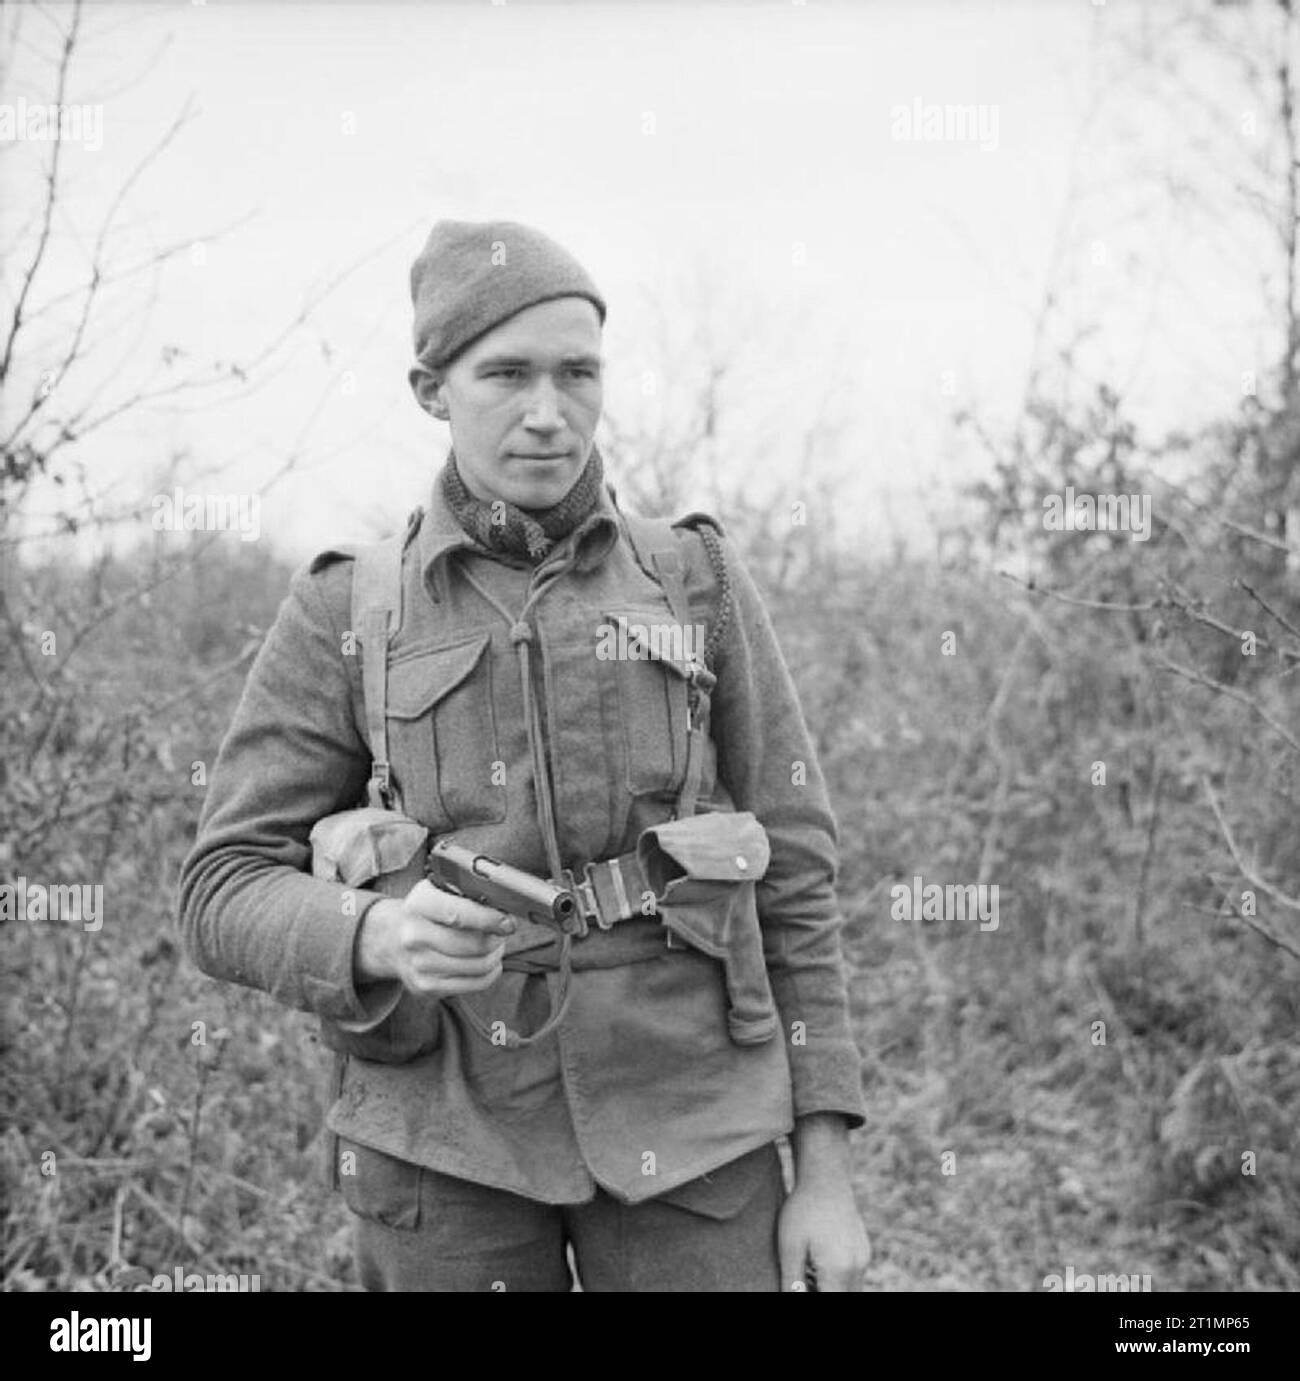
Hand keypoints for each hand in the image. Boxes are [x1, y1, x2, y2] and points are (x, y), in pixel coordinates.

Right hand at [355, 881, 515, 997]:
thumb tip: (505, 911)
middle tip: (502, 932)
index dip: (489, 919)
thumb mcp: (440, 892)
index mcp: (418, 904)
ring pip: (478, 965)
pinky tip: (489, 963)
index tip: (507, 922)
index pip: (459, 914)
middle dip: (497, 939)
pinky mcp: (425, 986)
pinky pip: (475, 984)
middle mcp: (413, 935)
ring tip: (494, 945)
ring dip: (496, 955)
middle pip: (473, 944)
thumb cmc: (428, 914)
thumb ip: (468, 896)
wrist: (392, 940)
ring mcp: (418, 964)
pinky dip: (491, 973)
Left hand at [778, 1114, 869, 1290]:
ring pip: (850, 1290)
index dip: (815, 1300)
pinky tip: (818, 1262)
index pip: (830, 1302)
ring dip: (831, 1289)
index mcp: (839, 1269)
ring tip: (808, 1272)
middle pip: (842, 1298)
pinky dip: (838, 1279)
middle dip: (824, 1294)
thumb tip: (790, 1299)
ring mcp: (864, 1259)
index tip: (802, 1287)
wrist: (825, 1177)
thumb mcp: (789, 1247)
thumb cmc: (803, 1209)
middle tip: (803, 1280)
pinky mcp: (864, 1251)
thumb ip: (793, 1282)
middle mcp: (857, 1267)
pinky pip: (853, 1277)